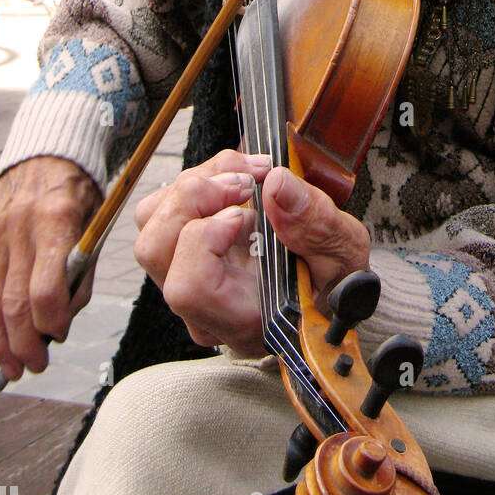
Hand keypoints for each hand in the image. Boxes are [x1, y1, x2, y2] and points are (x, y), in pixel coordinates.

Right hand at [0, 157, 101, 379]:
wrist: (46, 154)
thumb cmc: (81, 194)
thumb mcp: (96, 224)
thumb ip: (82, 274)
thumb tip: (62, 324)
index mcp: (56, 221)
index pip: (45, 288)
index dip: (51, 322)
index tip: (60, 335)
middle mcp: (19, 229)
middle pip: (12, 302)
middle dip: (22, 344)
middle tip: (35, 366)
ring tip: (12, 366)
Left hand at [134, 150, 370, 356]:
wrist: (325, 285)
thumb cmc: (331, 279)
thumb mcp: (344, 253)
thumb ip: (316, 224)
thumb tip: (277, 183)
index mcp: (242, 317)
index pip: (189, 289)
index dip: (205, 241)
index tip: (247, 216)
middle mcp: (202, 305)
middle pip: (155, 249)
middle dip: (195, 198)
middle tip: (245, 183)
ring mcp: (185, 276)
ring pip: (150, 224)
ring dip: (194, 185)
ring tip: (241, 177)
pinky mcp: (180, 249)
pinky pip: (160, 209)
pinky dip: (196, 180)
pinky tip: (233, 180)